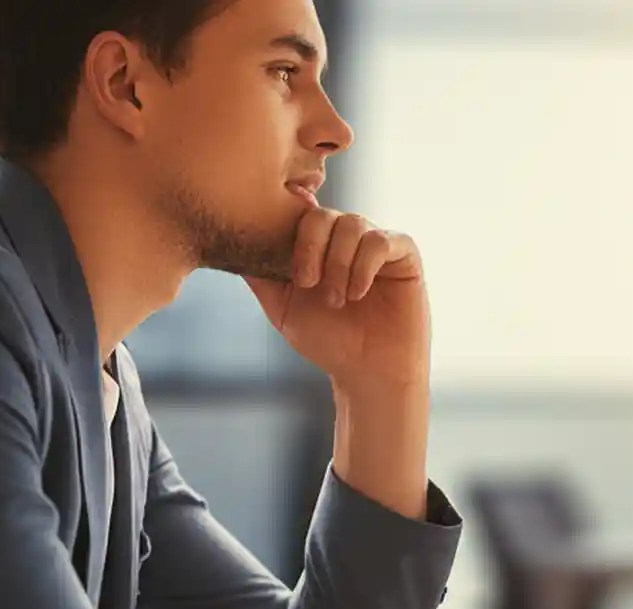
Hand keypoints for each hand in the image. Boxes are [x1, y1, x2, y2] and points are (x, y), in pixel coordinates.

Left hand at [245, 206, 429, 389]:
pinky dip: (364, 266)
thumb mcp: (282, 307)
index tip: (284, 262)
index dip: (288, 224)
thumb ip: (261, 276)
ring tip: (337, 300)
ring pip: (352, 224)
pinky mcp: (404, 254)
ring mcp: (376, 242)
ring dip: (338, 263)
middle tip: (306, 283)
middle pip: (321, 214)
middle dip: (309, 248)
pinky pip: (381, 241)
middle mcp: (346, 237)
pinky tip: (356, 293)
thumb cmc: (328, 342)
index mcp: (318, 245)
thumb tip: (228, 245)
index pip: (299, 212)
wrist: (368, 373)